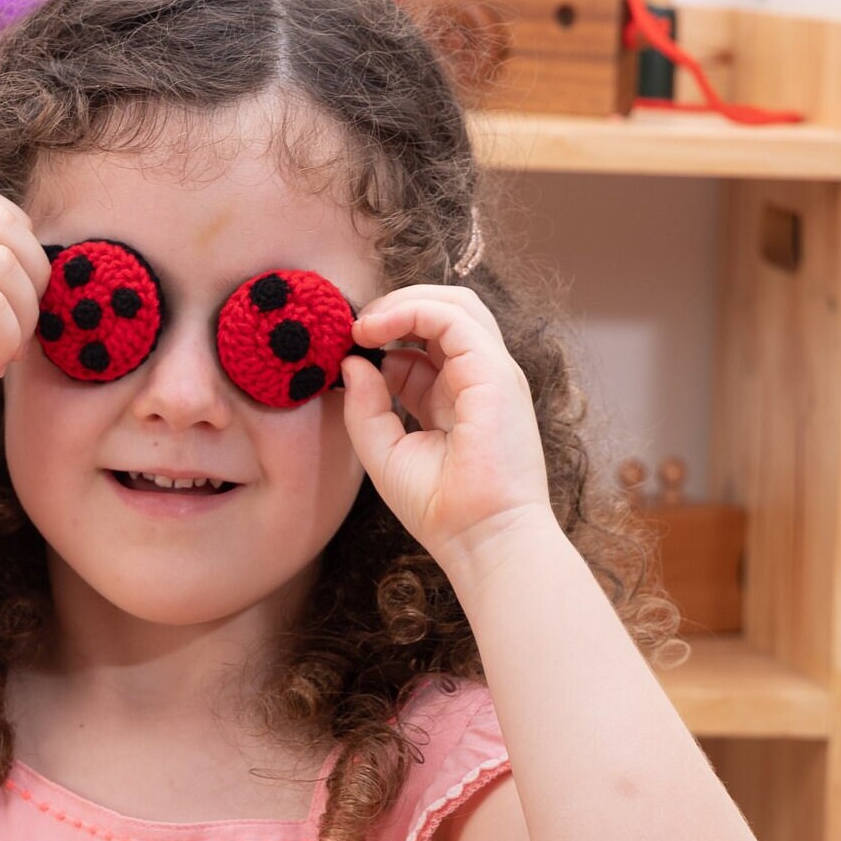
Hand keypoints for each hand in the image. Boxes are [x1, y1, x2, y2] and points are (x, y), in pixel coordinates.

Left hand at [340, 285, 554, 575]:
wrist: (481, 539)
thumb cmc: (440, 508)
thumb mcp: (384, 450)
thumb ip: (365, 405)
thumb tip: (351, 362)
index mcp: (455, 395)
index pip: (423, 343)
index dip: (383, 335)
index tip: (345, 349)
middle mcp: (476, 377)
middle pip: (443, 311)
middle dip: (394, 307)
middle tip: (352, 327)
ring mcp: (490, 370)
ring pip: (453, 302)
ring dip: (401, 302)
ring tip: (362, 325)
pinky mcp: (494, 371)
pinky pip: (452, 317)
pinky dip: (410, 311)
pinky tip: (375, 330)